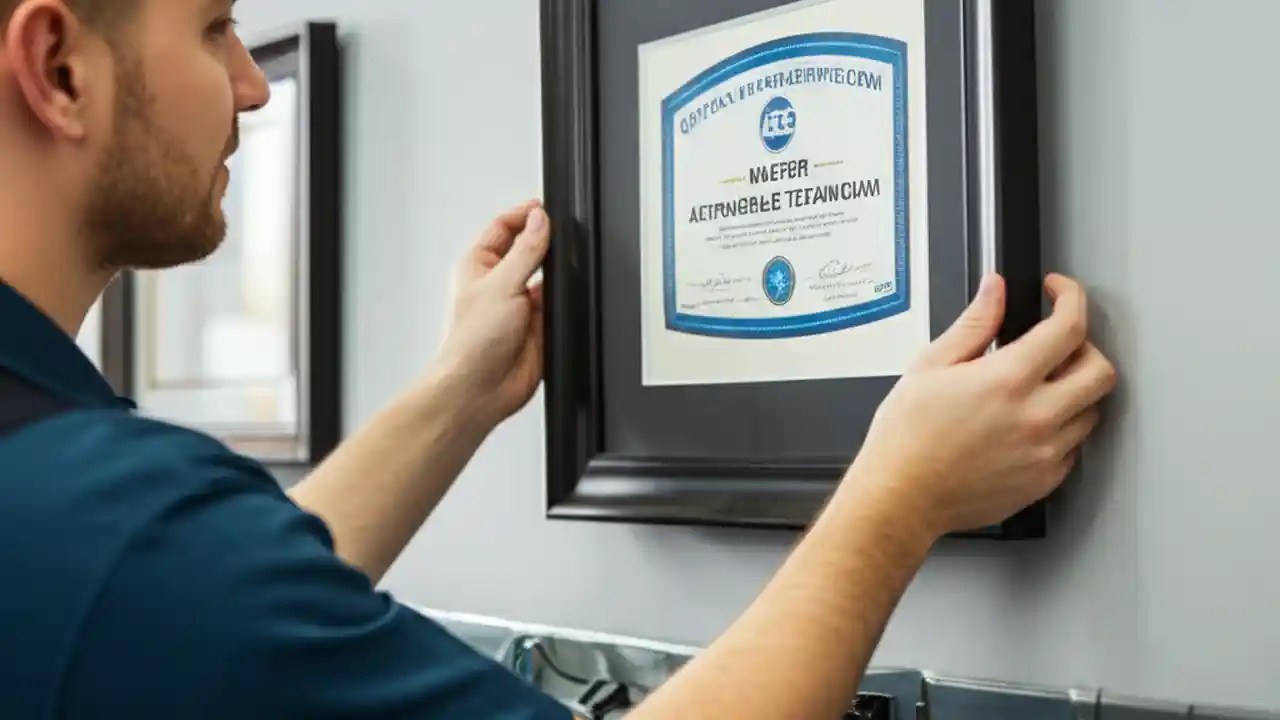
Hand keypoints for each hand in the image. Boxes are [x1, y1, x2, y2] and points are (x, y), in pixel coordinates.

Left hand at [431, 200, 549, 426]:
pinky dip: (565, 300)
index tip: (546, 208)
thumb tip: (540, 220)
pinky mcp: (538, 324)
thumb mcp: (501, 284)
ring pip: (547, 276)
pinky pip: (559, 303)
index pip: (504, 226)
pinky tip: (562, 302)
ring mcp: (519, 303)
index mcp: (479, 264)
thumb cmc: (472, 343)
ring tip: (559, 274)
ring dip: (555, 274)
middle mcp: (499, 282)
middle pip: (529, 248)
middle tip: (561, 235)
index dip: (525, 214)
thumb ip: (526, 250)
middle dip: (545, 242)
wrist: (481, 388)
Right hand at [846, 272, 1116, 538]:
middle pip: (1100, 370)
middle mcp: (1035, 416)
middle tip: (1058, 344)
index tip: (1058, 292)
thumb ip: (974, 323)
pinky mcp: (1044, 480)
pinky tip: (1028, 424)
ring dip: (1074, 390)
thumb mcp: (930, 366)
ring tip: (1039, 388)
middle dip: (1085, 347)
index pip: (1069, 326)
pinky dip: (1061, 428)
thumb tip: (995, 290)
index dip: (1070, 297)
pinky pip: (1074, 446)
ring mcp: (1045, 452)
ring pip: (1092, 410)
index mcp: (1006, 380)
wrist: (901, 497)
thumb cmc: (906, 439)